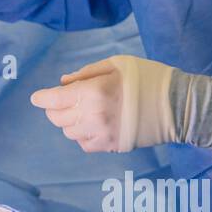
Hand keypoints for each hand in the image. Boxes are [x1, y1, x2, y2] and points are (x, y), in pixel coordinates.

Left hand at [29, 55, 211, 157]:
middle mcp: (92, 116)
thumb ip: (85, 73)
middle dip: (55, 108)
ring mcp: (101, 135)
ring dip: (69, 121)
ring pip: (69, 132)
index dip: (41, 98)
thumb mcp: (115, 64)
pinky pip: (84, 144)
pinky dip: (82, 134)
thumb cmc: (146, 78)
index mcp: (92, 93)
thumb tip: (63, 83)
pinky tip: (93, 124)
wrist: (176, 106)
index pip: (54, 100)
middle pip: (57, 118)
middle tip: (63, 100)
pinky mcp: (111, 147)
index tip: (36, 98)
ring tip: (82, 110)